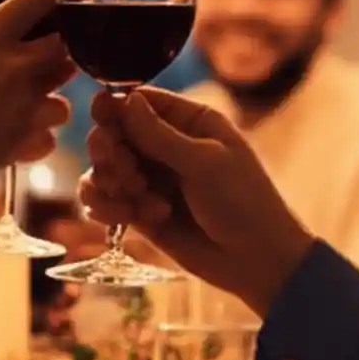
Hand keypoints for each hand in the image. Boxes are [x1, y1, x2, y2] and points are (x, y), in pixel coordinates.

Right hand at [0, 0, 84, 233]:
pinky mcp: (22, 143)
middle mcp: (14, 67)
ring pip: (63, 100)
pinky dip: (35, 138)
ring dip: (49, 101)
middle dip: (60, 52)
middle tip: (44, 58)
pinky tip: (15, 136)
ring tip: (24, 106)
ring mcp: (22, 107)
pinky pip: (48, 137)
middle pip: (65, 47)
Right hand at [79, 87, 312, 315]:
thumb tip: (124, 98)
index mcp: (190, 123)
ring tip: (133, 198)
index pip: (140, 102)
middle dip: (110, 151)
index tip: (101, 116)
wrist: (257, 261)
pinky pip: (107, 202)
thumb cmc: (243, 202)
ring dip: (109, 183)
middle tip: (123, 170)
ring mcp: (152, 180)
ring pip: (104, 170)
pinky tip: (133, 218)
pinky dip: (109, 208)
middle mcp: (166, 147)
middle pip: (114, 134)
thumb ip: (159, 135)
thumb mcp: (204, 162)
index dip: (115, 107)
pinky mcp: (141, 213)